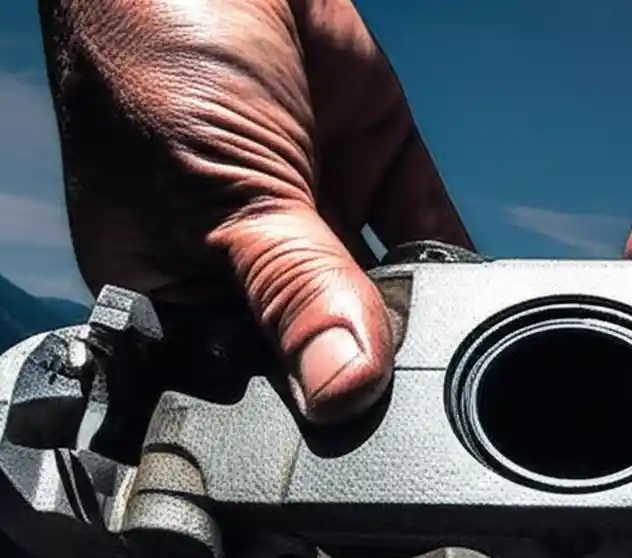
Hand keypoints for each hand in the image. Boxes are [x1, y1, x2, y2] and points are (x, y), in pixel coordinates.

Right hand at [38, 0, 468, 422]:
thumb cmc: (156, 57)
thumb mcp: (217, 196)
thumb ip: (291, 291)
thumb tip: (344, 389)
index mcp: (179, 288)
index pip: (250, 380)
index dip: (303, 405)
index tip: (358, 426)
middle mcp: (253, 261)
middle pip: (327, 342)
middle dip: (367, 363)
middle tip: (410, 388)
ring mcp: (322, 212)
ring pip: (385, 293)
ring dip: (417, 316)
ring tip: (450, 348)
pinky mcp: (377, 164)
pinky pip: (428, 228)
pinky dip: (456, 261)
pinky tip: (475, 296)